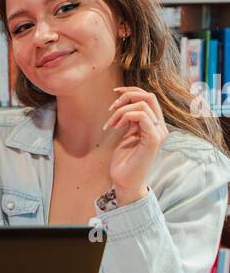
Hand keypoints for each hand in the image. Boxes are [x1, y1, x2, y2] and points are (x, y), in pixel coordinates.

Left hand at [106, 86, 167, 204]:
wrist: (124, 182)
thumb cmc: (124, 161)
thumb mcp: (127, 135)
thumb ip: (130, 120)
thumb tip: (125, 105)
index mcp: (155, 125)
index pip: (149, 98)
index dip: (132, 91)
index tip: (115, 93)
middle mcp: (160, 127)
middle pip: (149, 96)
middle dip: (128, 96)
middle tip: (111, 107)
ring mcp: (158, 133)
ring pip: (143, 105)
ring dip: (122, 110)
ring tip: (111, 124)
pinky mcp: (153, 140)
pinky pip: (141, 117)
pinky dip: (125, 117)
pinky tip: (116, 127)